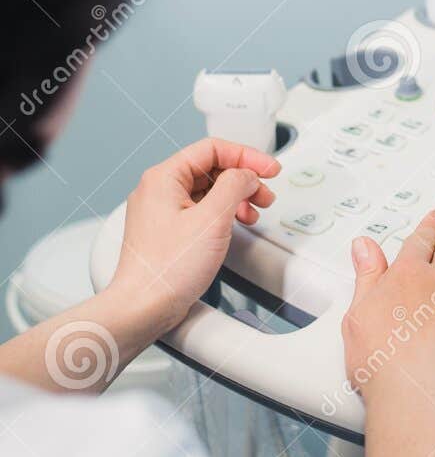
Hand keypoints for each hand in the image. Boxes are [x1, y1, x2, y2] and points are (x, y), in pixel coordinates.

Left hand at [110, 139, 280, 334]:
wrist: (143, 307)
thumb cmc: (166, 270)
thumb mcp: (211, 220)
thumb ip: (234, 186)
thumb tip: (247, 174)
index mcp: (164, 178)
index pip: (212, 149)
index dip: (246, 156)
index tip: (269, 168)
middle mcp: (159, 190)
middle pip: (211, 169)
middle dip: (243, 179)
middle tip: (264, 193)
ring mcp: (161, 211)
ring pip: (207, 190)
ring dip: (236, 197)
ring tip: (254, 212)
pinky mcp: (167, 231)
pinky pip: (200, 210)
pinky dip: (223, 213)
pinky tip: (235, 225)